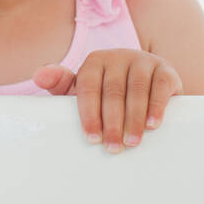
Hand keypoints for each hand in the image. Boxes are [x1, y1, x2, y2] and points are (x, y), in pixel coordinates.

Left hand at [33, 48, 182, 152]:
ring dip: (134, 118)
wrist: (147, 84)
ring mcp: (143, 60)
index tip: (92, 138)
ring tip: (132, 142)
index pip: (88, 87)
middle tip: (112, 147)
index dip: (89, 114)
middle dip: (112, 122)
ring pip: (137, 90)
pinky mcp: (165, 69)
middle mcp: (118, 56)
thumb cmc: (107, 92)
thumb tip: (38, 75)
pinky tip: (153, 125)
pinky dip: (157, 106)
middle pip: (113, 91)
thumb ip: (60, 84)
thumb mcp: (83, 89)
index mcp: (95, 61)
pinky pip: (161, 86)